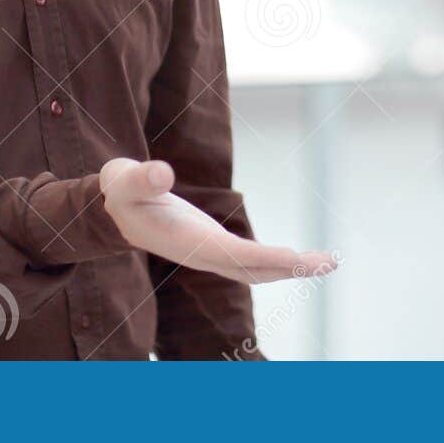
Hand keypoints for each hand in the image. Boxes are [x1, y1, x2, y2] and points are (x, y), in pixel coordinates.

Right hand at [100, 157, 336, 282]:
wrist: (114, 209)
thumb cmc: (122, 191)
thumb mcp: (125, 180)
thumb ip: (142, 178)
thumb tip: (162, 174)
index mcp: (186, 242)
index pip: (232, 254)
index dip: (264, 256)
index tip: (294, 258)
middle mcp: (203, 256)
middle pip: (253, 269)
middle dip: (290, 268)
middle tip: (328, 263)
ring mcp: (211, 255)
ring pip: (256, 269)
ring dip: (292, 268)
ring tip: (329, 262)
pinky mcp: (217, 248)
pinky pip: (253, 261)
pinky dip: (279, 261)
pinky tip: (302, 258)